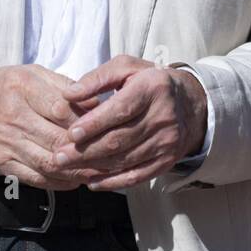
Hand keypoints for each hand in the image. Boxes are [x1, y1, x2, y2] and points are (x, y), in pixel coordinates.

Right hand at [0, 65, 101, 188]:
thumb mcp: (28, 73)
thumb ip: (62, 85)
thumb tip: (96, 101)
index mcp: (23, 88)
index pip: (63, 108)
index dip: (89, 120)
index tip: (109, 124)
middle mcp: (15, 117)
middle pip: (60, 140)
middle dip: (91, 150)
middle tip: (115, 154)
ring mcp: (8, 144)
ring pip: (51, 163)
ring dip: (80, 171)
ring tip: (103, 171)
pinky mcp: (4, 164)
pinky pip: (37, 178)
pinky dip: (61, 182)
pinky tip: (78, 179)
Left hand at [49, 55, 207, 190]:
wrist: (192, 104)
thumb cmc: (149, 82)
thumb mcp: (127, 68)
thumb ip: (97, 78)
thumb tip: (70, 93)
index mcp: (152, 89)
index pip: (121, 110)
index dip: (95, 123)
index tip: (72, 133)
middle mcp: (163, 117)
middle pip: (120, 139)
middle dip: (86, 150)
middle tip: (59, 156)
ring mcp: (167, 142)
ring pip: (125, 160)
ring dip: (94, 167)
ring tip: (69, 167)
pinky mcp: (167, 161)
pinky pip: (137, 176)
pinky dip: (112, 182)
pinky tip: (91, 181)